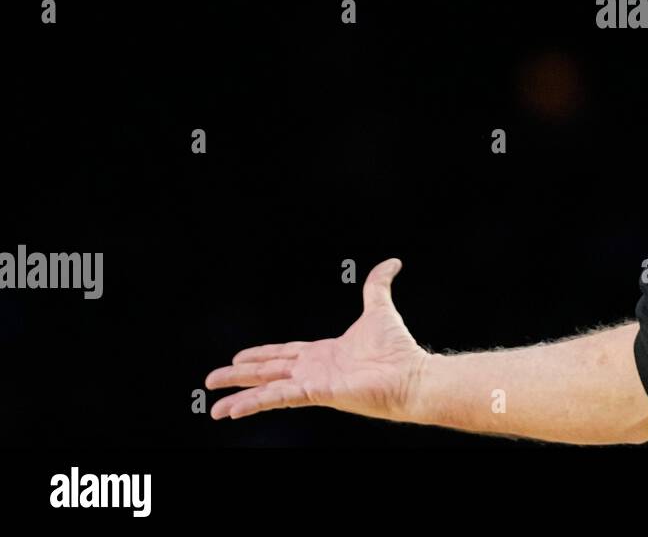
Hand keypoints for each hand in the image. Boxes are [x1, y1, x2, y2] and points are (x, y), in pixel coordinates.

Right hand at [205, 258, 428, 421]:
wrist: (411, 374)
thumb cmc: (398, 348)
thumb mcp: (379, 308)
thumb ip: (378, 284)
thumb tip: (393, 262)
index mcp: (323, 353)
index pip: (284, 353)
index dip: (261, 354)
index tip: (239, 356)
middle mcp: (313, 369)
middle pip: (267, 370)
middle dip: (239, 374)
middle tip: (212, 379)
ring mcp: (313, 382)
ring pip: (267, 388)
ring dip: (239, 395)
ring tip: (214, 407)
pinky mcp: (316, 392)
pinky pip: (279, 398)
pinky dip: (255, 402)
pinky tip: (233, 410)